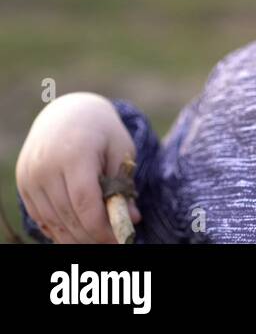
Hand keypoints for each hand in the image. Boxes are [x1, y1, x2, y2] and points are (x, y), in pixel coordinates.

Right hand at [15, 92, 141, 242]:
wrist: (68, 112)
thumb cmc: (102, 131)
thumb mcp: (121, 151)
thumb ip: (124, 185)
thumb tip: (132, 219)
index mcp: (74, 154)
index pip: (85, 201)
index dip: (100, 225)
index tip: (118, 237)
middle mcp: (46, 166)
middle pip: (68, 214)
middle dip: (91, 234)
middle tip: (113, 242)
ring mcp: (30, 175)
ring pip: (52, 219)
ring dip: (75, 236)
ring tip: (98, 240)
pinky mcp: (23, 182)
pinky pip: (40, 215)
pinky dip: (58, 229)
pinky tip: (78, 233)